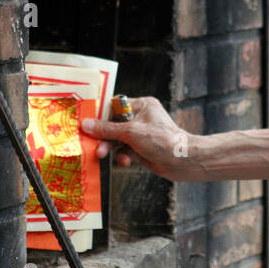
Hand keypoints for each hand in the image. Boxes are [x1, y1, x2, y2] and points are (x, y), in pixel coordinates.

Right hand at [80, 96, 203, 180]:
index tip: (86, 123)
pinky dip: (123, 156)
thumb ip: (107, 129)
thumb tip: (86, 124)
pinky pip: (125, 151)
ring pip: (117, 140)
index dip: (100, 115)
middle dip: (104, 137)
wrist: (183, 161)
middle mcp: (141, 118)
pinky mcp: (142, 149)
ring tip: (104, 156)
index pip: (115, 106)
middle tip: (95, 146)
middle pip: (113, 125)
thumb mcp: (131, 132)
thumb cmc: (162, 140)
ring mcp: (141, 135)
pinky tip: (126, 162)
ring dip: (111, 148)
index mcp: (142, 105)